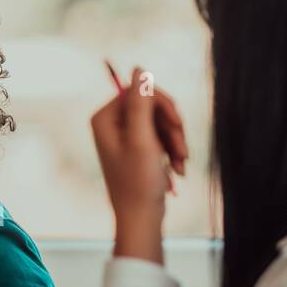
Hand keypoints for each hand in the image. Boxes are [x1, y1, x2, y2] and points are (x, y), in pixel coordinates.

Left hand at [91, 67, 187, 262]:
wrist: (141, 218)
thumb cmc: (138, 182)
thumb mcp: (142, 138)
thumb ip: (139, 102)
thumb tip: (138, 68)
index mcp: (104, 118)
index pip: (140, 92)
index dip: (163, 105)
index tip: (178, 125)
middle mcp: (111, 124)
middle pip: (152, 106)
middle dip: (172, 126)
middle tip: (182, 149)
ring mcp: (125, 136)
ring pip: (160, 122)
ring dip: (175, 141)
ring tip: (180, 164)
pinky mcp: (138, 148)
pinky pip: (161, 137)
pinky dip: (172, 150)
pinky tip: (177, 169)